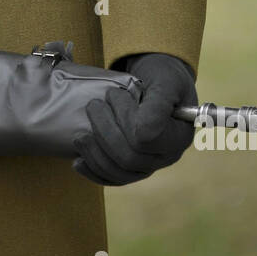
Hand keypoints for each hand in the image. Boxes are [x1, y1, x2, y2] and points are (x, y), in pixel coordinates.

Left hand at [73, 52, 197, 185]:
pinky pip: (112, 179)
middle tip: (93, 106)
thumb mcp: (165, 80)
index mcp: (178, 136)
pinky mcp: (131, 170)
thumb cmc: (162, 76)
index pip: (146, 139)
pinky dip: (93, 172)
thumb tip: (143, 133)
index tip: (114, 95)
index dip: (125, 118)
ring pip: (118, 171)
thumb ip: (158, 103)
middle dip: (104, 131)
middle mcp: (166, 156)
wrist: (153, 81)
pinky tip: (78, 161)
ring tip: (81, 134)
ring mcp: (149, 165)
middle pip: (129, 158)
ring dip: (94, 151)